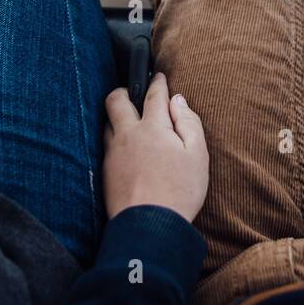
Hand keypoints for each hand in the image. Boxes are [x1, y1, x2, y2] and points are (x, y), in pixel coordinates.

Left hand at [103, 73, 207, 221]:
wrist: (149, 227)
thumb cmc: (179, 191)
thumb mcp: (197, 154)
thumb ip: (189, 122)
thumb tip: (178, 101)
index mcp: (153, 127)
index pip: (153, 95)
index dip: (158, 83)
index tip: (159, 77)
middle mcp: (128, 135)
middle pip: (116, 100)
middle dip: (124, 91)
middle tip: (134, 92)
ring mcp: (113, 154)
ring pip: (108, 123)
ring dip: (117, 117)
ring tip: (129, 120)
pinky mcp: (105, 173)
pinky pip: (106, 146)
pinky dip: (115, 140)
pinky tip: (124, 149)